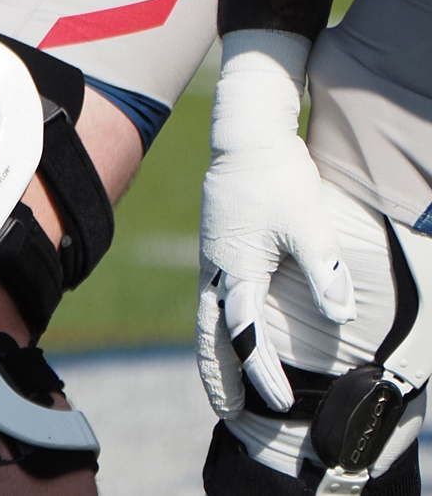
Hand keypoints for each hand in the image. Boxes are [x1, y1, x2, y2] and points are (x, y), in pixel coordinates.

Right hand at [196, 31, 353, 415]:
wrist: (247, 134)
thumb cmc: (278, 177)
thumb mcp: (309, 223)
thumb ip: (324, 272)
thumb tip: (341, 317)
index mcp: (236, 266)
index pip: (245, 332)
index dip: (262, 371)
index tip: (281, 401)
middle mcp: (217, 267)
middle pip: (208, 333)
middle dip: (216, 375)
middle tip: (227, 412)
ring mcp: (213, 256)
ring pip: (205, 315)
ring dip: (213, 352)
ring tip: (222, 383)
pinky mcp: (219, 246)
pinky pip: (212, 296)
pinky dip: (217, 324)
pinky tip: (229, 331)